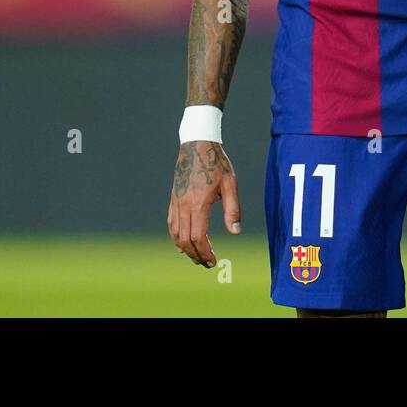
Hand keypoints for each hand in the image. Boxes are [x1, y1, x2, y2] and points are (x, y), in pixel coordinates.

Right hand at [168, 141, 240, 267]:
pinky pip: (171, 223)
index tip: (213, 260)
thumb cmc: (217, 162)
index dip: (205, 252)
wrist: (197, 143)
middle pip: (185, 239)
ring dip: (185, 248)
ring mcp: (176, 202)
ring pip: (175, 233)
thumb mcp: (230, 184)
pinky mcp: (173, 198)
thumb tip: (235, 232)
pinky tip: (183, 242)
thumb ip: (233, 209)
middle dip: (195, 255)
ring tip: (197, 256)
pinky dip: (176, 236)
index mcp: (198, 203)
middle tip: (206, 263)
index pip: (198, 237)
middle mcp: (183, 205)